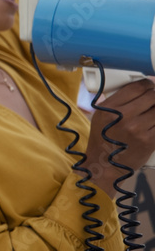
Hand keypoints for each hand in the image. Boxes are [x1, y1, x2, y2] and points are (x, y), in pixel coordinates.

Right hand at [85, 78, 154, 192]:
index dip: (147, 84)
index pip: (136, 87)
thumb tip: (142, 89)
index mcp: (109, 108)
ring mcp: (138, 130)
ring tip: (151, 113)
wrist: (105, 165)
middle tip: (153, 100)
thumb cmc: (103, 139)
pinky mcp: (149, 141)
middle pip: (152, 96)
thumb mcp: (101, 116)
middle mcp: (124, 117)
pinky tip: (153, 123)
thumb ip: (119, 101)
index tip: (149, 87)